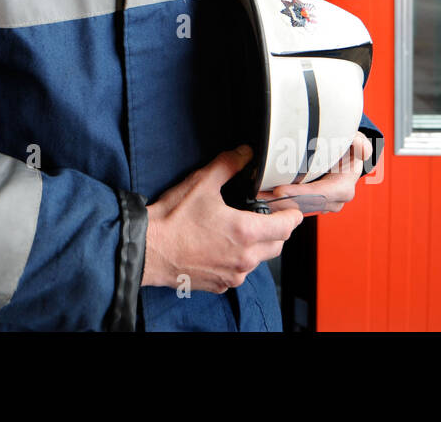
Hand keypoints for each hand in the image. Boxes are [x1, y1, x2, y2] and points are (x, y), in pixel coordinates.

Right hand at [142, 145, 304, 293]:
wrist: (148, 249)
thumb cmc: (172, 220)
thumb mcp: (201, 183)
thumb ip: (228, 165)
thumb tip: (244, 154)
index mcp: (246, 232)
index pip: (287, 226)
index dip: (291, 214)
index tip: (289, 208)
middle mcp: (244, 258)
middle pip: (277, 245)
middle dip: (275, 230)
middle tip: (262, 215)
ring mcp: (233, 275)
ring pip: (258, 260)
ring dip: (256, 246)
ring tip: (237, 229)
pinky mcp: (220, 286)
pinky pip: (239, 272)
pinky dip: (237, 260)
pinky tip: (220, 246)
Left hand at [262, 132, 372, 213]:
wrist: (346, 158)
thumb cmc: (348, 150)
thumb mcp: (356, 143)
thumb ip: (360, 143)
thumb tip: (362, 150)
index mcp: (343, 188)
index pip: (320, 194)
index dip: (300, 194)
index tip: (280, 190)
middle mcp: (332, 201)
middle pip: (304, 205)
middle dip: (281, 202)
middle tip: (259, 196)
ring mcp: (320, 204)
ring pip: (296, 208)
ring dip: (275, 204)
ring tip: (255, 197)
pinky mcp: (309, 203)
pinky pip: (292, 205)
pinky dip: (276, 202)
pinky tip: (260, 197)